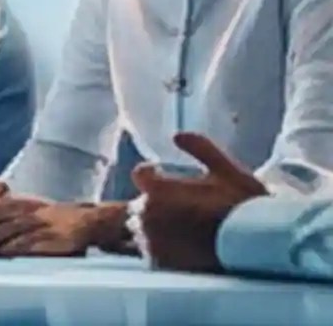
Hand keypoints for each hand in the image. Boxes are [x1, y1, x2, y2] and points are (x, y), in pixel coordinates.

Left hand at [0, 196, 115, 256]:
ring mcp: (39, 226)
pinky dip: (11, 250)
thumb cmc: (55, 218)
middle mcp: (29, 213)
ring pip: (9, 235)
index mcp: (24, 203)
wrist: (87, 221)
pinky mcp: (49, 240)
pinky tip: (1, 256)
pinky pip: (25, 245)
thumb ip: (13, 214)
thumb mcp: (33, 208)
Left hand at [131, 132, 266, 272]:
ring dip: (155, 227)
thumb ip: (200, 148)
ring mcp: (150, 239)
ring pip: (140, 229)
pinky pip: (148, 252)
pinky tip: (182, 248)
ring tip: (184, 230)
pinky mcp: (157, 262)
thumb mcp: (226, 170)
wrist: (257, 247)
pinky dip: (160, 249)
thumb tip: (176, 135)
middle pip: (139, 204)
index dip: (153, 175)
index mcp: (158, 188)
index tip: (165, 177)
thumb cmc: (243, 206)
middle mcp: (147, 213)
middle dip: (154, 204)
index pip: (141, 174)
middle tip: (182, 210)